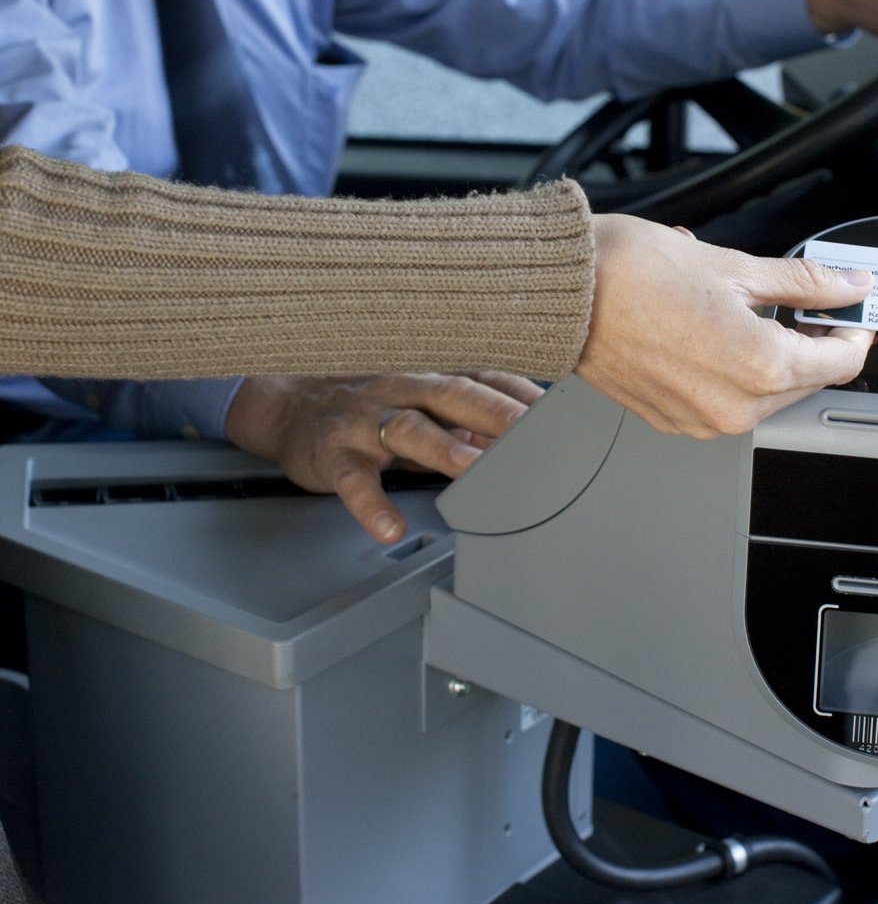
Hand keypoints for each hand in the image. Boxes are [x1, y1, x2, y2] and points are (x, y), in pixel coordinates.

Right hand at [223, 370, 542, 542]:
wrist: (290, 407)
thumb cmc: (369, 408)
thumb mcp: (423, 406)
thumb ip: (471, 419)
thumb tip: (529, 435)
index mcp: (430, 378)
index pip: (484, 378)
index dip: (521, 392)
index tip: (561, 408)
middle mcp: (402, 389)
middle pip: (453, 393)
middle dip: (495, 410)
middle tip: (530, 429)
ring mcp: (367, 420)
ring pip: (408, 427)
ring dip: (442, 446)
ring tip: (470, 468)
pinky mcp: (335, 453)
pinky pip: (354, 479)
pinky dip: (372, 504)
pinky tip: (388, 526)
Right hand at [575, 216, 873, 436]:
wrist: (564, 293)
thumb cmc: (631, 273)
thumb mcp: (735, 266)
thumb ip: (804, 283)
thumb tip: (847, 286)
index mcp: (760, 367)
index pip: (840, 361)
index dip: (852, 330)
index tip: (849, 309)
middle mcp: (733, 406)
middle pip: (806, 382)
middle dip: (810, 343)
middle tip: (801, 303)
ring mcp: (700, 420)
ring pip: (766, 396)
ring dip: (771, 359)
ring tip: (748, 312)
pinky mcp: (673, 421)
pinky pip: (725, 403)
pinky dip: (732, 374)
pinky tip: (715, 334)